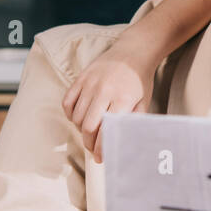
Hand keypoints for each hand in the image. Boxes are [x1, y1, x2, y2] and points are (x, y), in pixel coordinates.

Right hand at [61, 40, 154, 161]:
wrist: (133, 51)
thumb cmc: (140, 80)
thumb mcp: (143, 102)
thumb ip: (133, 122)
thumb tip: (123, 144)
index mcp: (122, 99)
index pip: (106, 131)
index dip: (100, 149)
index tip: (100, 159)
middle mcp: (104, 91)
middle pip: (88, 127)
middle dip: (89, 143)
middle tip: (93, 149)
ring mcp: (90, 84)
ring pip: (77, 117)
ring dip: (81, 130)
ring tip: (89, 133)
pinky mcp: (80, 78)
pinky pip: (67, 102)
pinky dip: (70, 114)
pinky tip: (79, 118)